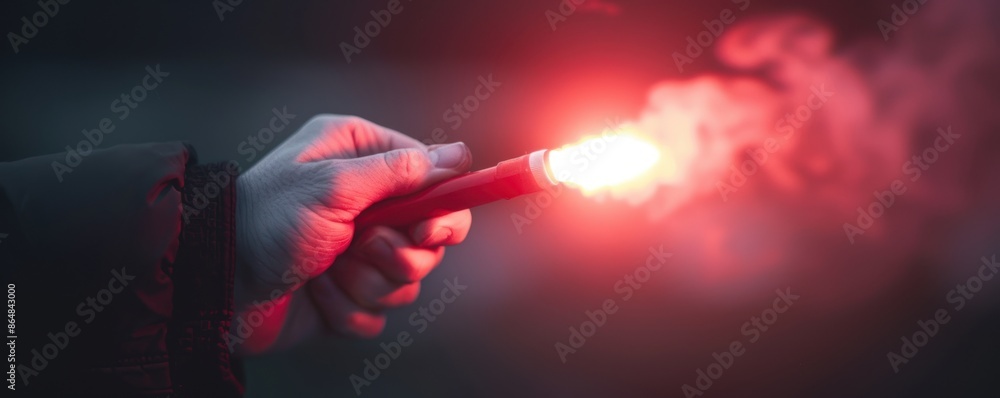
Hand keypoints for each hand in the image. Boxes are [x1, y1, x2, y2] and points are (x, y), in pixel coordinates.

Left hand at [232, 115, 472, 354]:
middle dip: (398, 255)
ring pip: (407, 280)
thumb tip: (458, 156)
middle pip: (429, 237)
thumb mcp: (334, 185)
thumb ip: (400, 172)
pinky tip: (315, 292)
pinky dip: (347, 308)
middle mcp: (364, 200)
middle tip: (364, 248)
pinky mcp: (348, 292)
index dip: (442, 210)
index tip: (429, 230)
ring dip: (365, 282)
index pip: (434, 179)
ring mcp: (358, 249)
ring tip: (326, 268)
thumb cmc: (263, 222)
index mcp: (361, 157)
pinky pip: (379, 312)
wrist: (215, 283)